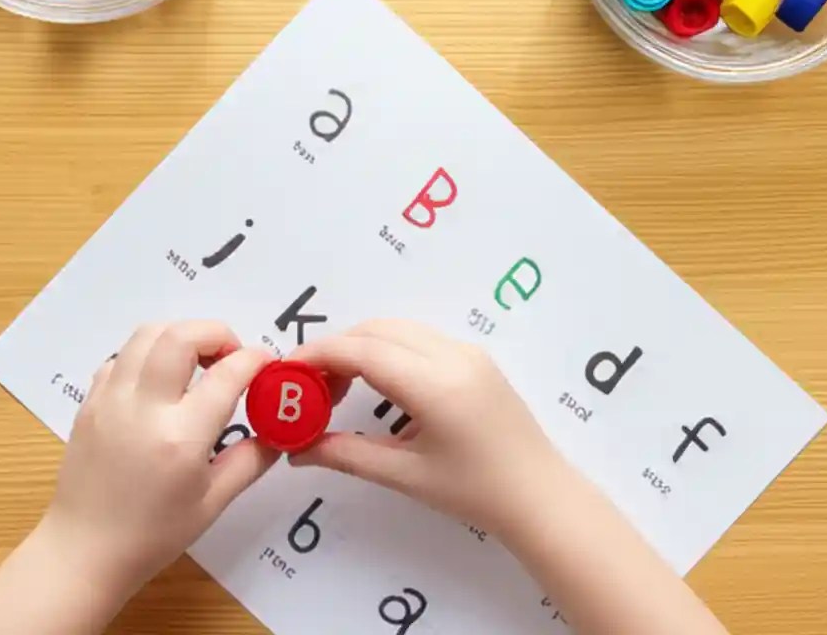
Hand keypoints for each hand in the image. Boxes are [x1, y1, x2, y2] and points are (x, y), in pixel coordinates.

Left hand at [43, 320, 278, 592]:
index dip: (254, 360)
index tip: (267, 365)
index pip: (227, 374)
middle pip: (180, 335)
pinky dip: (147, 355)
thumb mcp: (213, 503)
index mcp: (181, 437)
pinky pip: (120, 357)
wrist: (84, 550)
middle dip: (216, 333)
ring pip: (146, 334)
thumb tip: (278, 432)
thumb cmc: (153, 535)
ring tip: (197, 363)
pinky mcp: (89, 402)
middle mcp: (143, 408)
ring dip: (180, 336)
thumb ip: (250, 461)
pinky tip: (159, 384)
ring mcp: (110, 400)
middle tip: (230, 357)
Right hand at [289, 319, 561, 538]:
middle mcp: (453, 356)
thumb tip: (296, 451)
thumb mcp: (404, 475)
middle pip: (377, 330)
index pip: (363, 351)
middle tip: (308, 388)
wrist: (540, 496)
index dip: (318, 355)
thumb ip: (346, 454)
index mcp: (436, 385)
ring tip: (338, 390)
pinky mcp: (475, 358)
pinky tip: (375, 385)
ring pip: (397, 330)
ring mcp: (468, 352)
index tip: (286, 371)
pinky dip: (386, 350)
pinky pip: (418, 339)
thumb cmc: (475, 493)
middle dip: (336, 350)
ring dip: (361, 348)